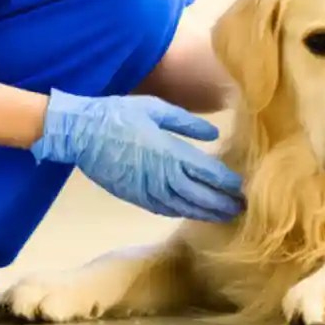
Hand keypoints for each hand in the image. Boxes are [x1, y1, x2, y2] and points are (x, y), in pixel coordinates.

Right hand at [29, 89, 244, 221]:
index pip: (207, 173)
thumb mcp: (155, 108)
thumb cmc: (119, 114)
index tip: (243, 187)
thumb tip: (212, 136)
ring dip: (205, 213)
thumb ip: (185, 123)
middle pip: (199, 196)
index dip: (227, 183)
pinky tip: (191, 213)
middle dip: (222, 203)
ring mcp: (147, 191)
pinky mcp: (134, 197)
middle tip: (242, 209)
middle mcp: (162, 177)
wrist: (81, 132)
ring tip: (224, 216)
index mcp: (170, 153)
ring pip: (183, 207)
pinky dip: (181, 213)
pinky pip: (163, 209)